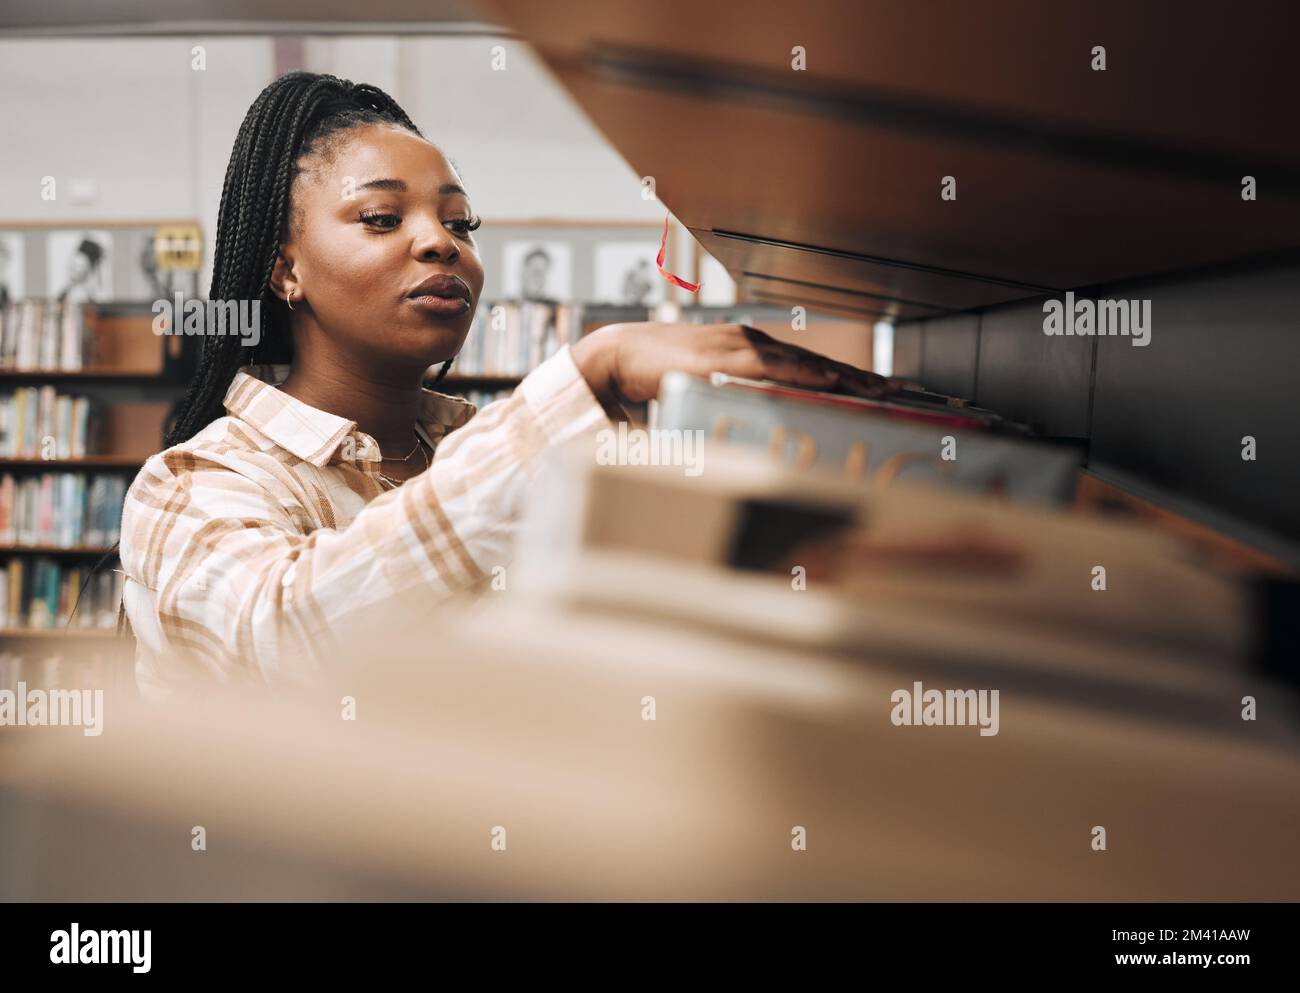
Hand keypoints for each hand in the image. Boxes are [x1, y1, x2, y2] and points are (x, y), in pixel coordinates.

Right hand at [570, 322, 895, 414]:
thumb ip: (735, 400)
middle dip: (859, 378)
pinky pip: (770, 366)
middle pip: (816, 363)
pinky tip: (827, 379)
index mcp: (752, 351)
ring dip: (842, 377)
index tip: (883, 391)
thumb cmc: (661, 374)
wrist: (618, 356)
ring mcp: (738, 346)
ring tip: (876, 390)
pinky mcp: (721, 356)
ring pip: (802, 363)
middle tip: (898, 392)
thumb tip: (763, 429)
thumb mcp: (709, 388)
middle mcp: (752, 343)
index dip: (848, 378)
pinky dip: (801, 373)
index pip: (810, 366)